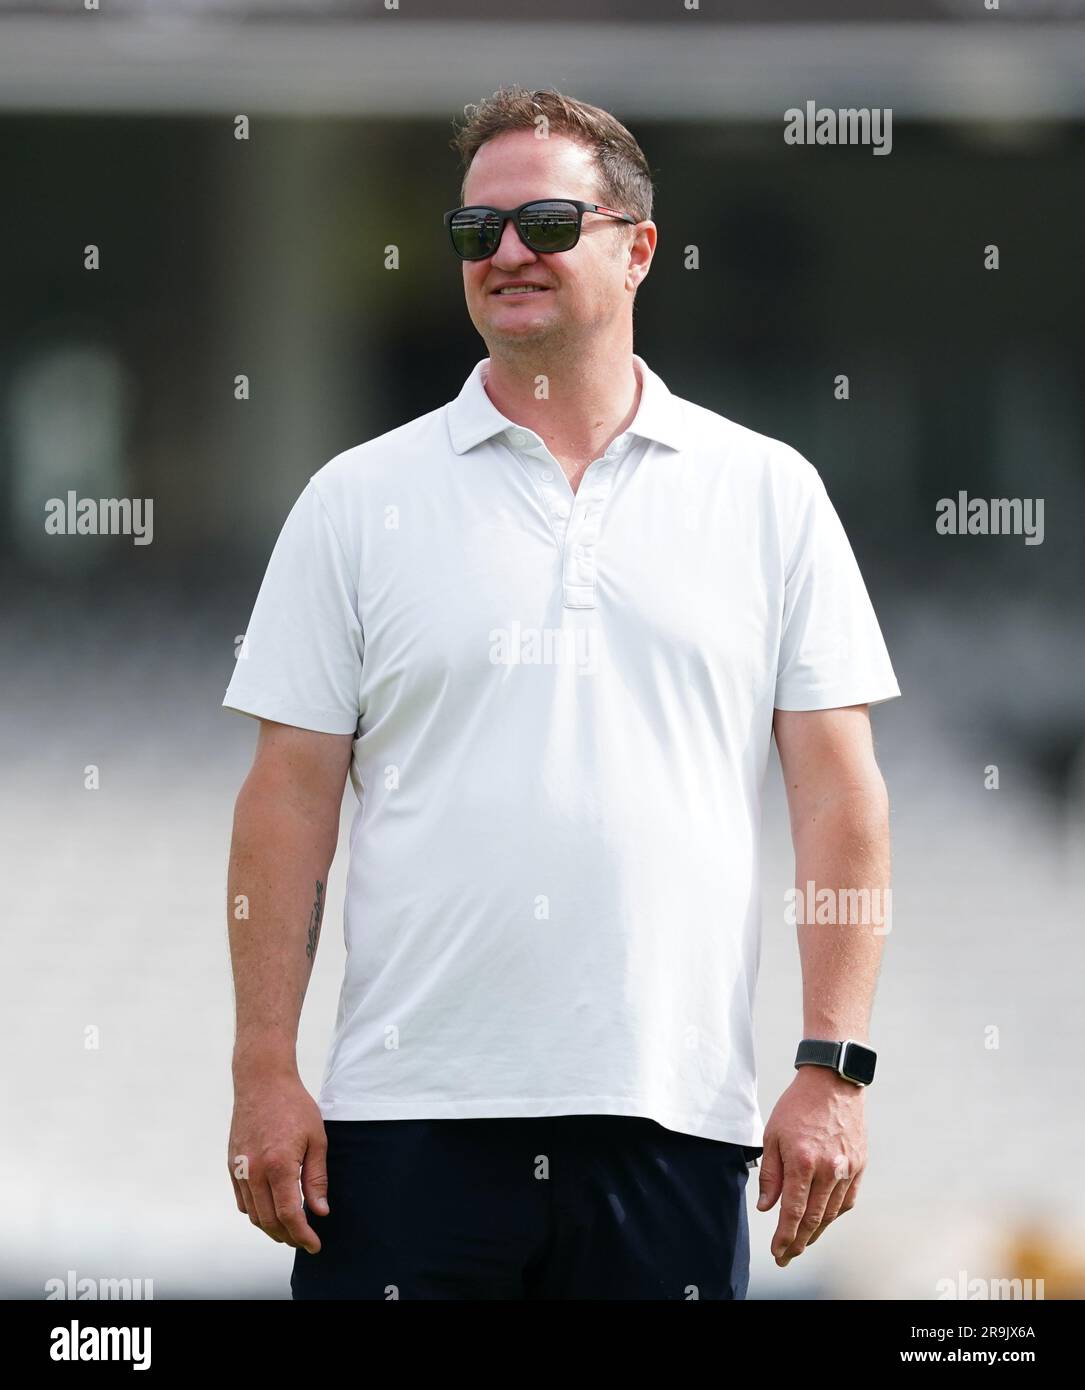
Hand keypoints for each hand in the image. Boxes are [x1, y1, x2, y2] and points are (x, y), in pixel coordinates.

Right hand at [227, 1067, 328, 1253]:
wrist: (262, 1081)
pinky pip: (242, 1200)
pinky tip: (270, 1210)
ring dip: (271, 1228)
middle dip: (288, 1236)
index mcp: (279, 1164)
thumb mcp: (316, 1138)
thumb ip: (316, 1178)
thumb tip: (319, 1211)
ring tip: (289, 1230)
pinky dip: (256, 1212)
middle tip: (304, 1240)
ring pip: (253, 1214)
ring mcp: (240, 1169)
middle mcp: (254, 1171)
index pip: (290, 1214)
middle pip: (269, 1220)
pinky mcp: (232, 1164)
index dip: (303, 1235)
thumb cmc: (294, 1105)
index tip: (314, 1245)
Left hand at [755, 1065, 866, 1265]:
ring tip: (802, 1243)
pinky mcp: (859, 1165)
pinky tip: (823, 1221)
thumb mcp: (773, 1134)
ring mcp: (847, 1169)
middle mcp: (828, 1170)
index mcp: (803, 1162)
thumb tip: (767, 1207)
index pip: (793, 1212)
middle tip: (786, 1256)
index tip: (777, 1252)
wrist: (832, 1081)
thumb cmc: (798, 1105)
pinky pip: (847, 1200)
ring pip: (832, 1213)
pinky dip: (834, 1215)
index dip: (784, 1237)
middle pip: (813, 1219)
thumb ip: (771, 1174)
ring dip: (816, 1233)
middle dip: (798, 1242)